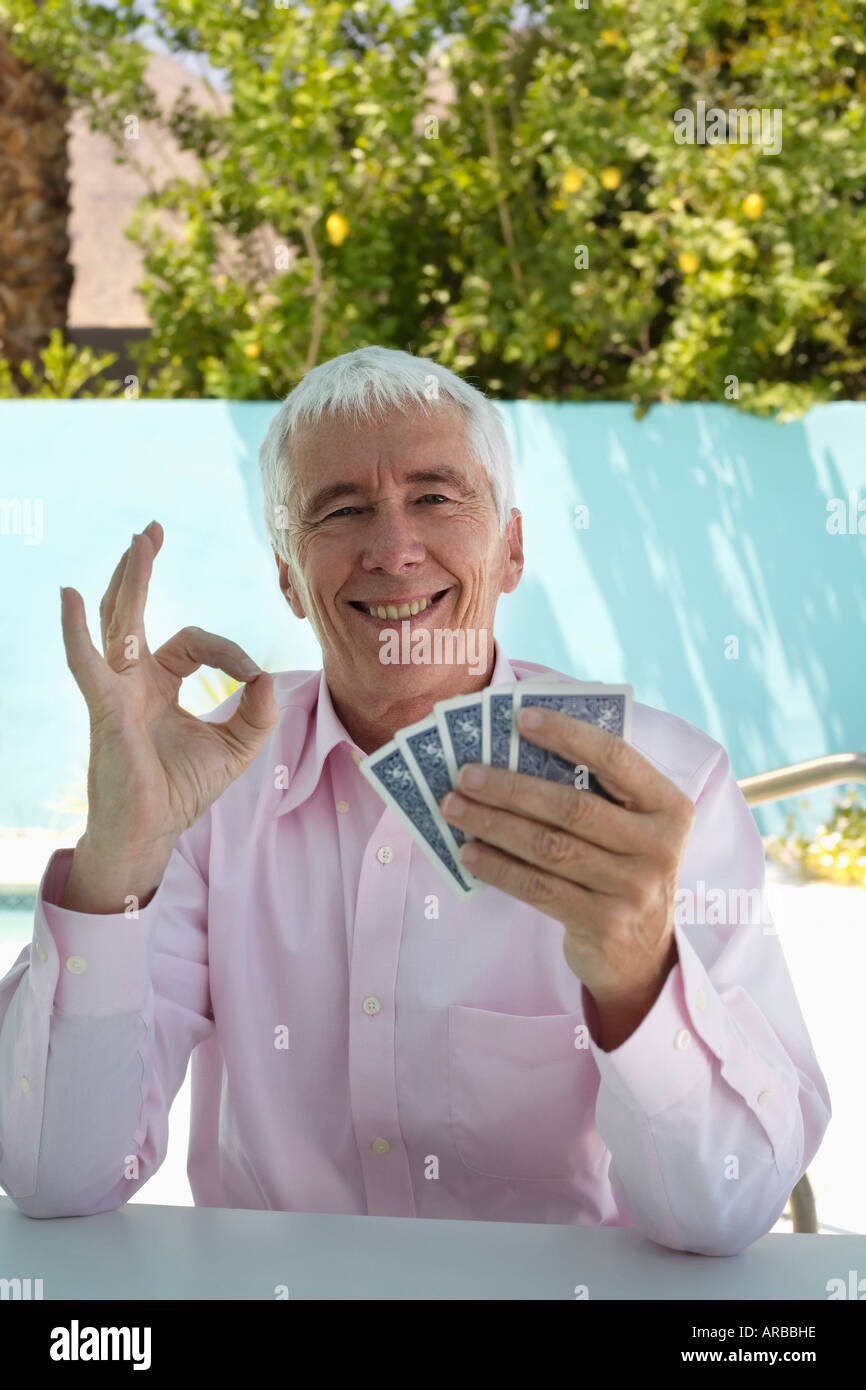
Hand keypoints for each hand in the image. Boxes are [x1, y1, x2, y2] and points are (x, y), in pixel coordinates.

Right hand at [60, 520, 279, 859]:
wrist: (151, 832)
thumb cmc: (182, 791)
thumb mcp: (236, 749)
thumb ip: (258, 714)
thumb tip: (268, 677)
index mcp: (161, 683)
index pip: (196, 642)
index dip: (230, 653)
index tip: (254, 680)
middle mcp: (134, 678)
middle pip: (137, 610)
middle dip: (144, 569)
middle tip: (152, 529)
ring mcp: (115, 690)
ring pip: (117, 622)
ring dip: (128, 581)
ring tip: (138, 543)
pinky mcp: (105, 708)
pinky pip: (87, 663)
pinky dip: (76, 631)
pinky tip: (68, 597)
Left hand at [440, 707, 694, 1035]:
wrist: (643, 956)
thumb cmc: (623, 868)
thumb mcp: (630, 826)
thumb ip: (596, 790)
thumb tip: (517, 746)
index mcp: (669, 807)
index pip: (616, 757)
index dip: (567, 734)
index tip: (520, 717)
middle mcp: (659, 847)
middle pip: (572, 806)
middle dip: (511, 787)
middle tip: (465, 774)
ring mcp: (634, 889)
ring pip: (549, 847)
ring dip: (494, 824)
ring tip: (454, 808)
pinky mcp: (604, 925)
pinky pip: (539, 887)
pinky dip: (498, 867)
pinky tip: (469, 852)